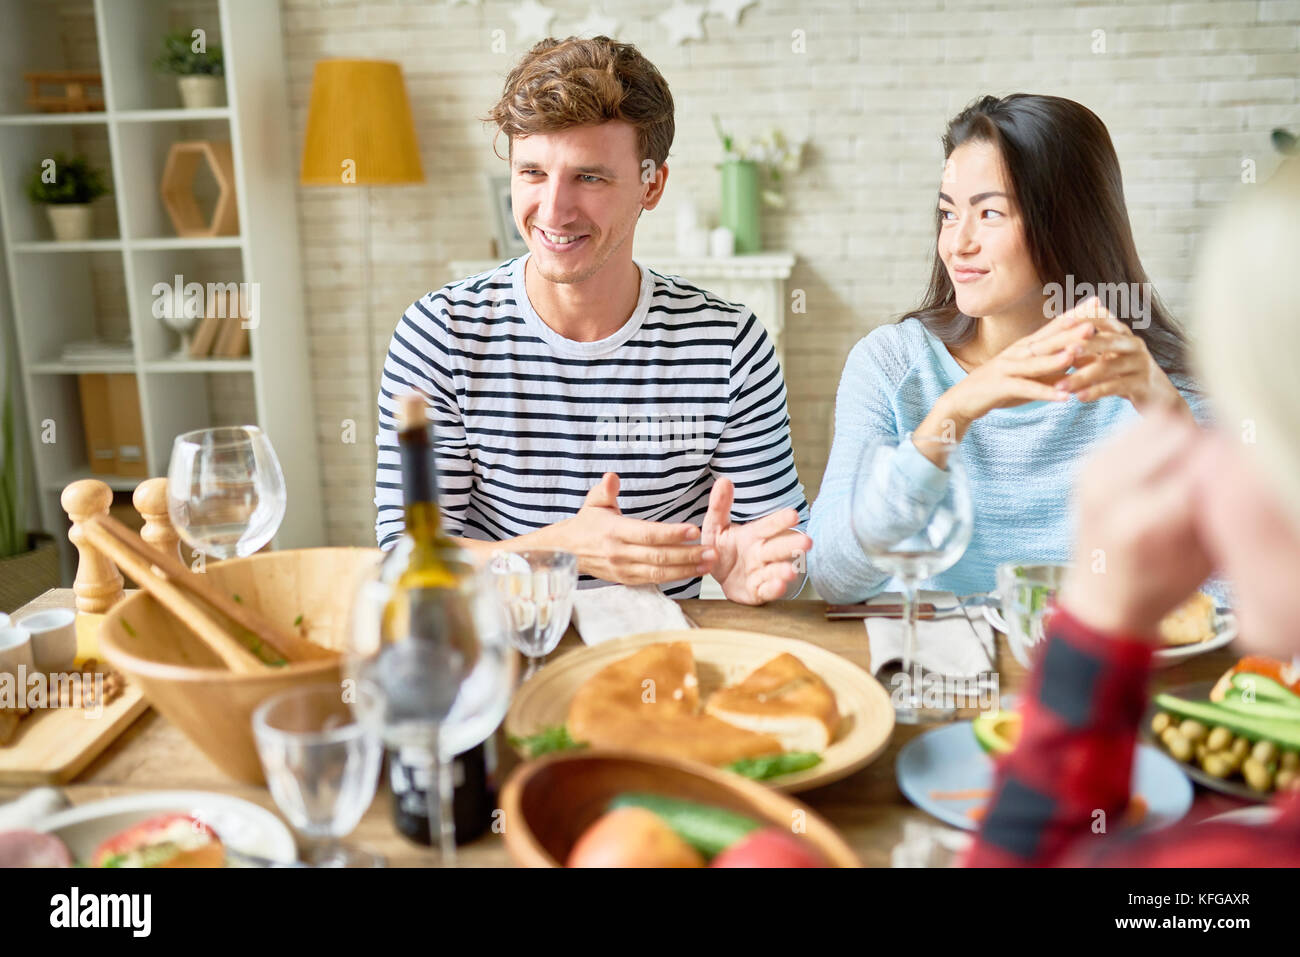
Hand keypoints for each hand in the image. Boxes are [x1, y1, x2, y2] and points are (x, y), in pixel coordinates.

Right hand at [558, 473, 714, 585]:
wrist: (567, 551)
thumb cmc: (587, 523)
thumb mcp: (593, 502)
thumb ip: (605, 490)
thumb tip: (612, 477)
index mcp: (615, 531)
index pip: (648, 534)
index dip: (671, 534)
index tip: (694, 531)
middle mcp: (620, 553)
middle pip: (658, 556)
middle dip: (687, 555)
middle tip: (712, 552)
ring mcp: (623, 569)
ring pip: (659, 573)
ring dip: (686, 570)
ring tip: (708, 564)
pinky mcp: (626, 580)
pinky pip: (654, 581)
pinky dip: (674, 578)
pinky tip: (693, 572)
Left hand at [700, 477, 811, 604]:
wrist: (718, 575)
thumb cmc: (723, 548)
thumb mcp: (715, 526)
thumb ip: (720, 506)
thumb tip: (723, 481)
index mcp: (753, 535)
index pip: (768, 526)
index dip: (780, 521)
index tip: (793, 515)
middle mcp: (761, 553)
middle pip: (778, 548)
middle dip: (792, 545)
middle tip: (806, 542)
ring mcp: (760, 573)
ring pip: (775, 571)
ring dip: (783, 571)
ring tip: (791, 571)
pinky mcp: (756, 592)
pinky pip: (765, 591)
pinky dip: (773, 589)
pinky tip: (779, 586)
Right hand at [916, 303, 1093, 450]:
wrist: (965, 399)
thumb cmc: (1003, 385)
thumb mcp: (1032, 373)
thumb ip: (1055, 366)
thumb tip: (1085, 360)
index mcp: (1027, 346)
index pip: (1054, 326)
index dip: (1075, 315)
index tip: (1099, 305)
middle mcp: (1018, 352)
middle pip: (1047, 341)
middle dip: (1070, 333)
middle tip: (1093, 324)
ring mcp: (1008, 368)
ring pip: (1035, 362)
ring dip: (1056, 358)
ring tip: (1077, 354)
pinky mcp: (1001, 386)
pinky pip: (1025, 389)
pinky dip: (1044, 393)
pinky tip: (1063, 398)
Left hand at [1051, 298, 1186, 413]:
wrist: (1157, 394)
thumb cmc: (1123, 371)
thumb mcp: (1106, 355)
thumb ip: (1085, 344)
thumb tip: (1054, 334)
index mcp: (1122, 333)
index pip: (1105, 319)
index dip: (1086, 319)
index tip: (1062, 322)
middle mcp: (1133, 344)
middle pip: (1109, 341)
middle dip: (1086, 344)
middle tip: (1065, 349)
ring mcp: (1140, 364)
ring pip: (1109, 368)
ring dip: (1082, 377)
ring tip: (1061, 386)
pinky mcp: (1142, 384)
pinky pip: (1116, 386)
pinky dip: (1096, 392)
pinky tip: (1080, 397)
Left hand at [1058, 411, 1214, 639]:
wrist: (1101, 599)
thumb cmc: (1161, 587)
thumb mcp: (1204, 559)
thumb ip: (1218, 507)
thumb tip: (1230, 462)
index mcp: (1143, 522)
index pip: (1202, 465)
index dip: (1225, 471)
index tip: (1228, 488)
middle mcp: (1111, 491)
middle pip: (1182, 435)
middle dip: (1204, 452)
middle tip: (1209, 480)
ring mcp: (1094, 474)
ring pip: (1161, 423)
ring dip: (1181, 441)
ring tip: (1185, 474)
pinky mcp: (1087, 463)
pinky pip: (1137, 428)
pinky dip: (1157, 440)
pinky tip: (1160, 470)